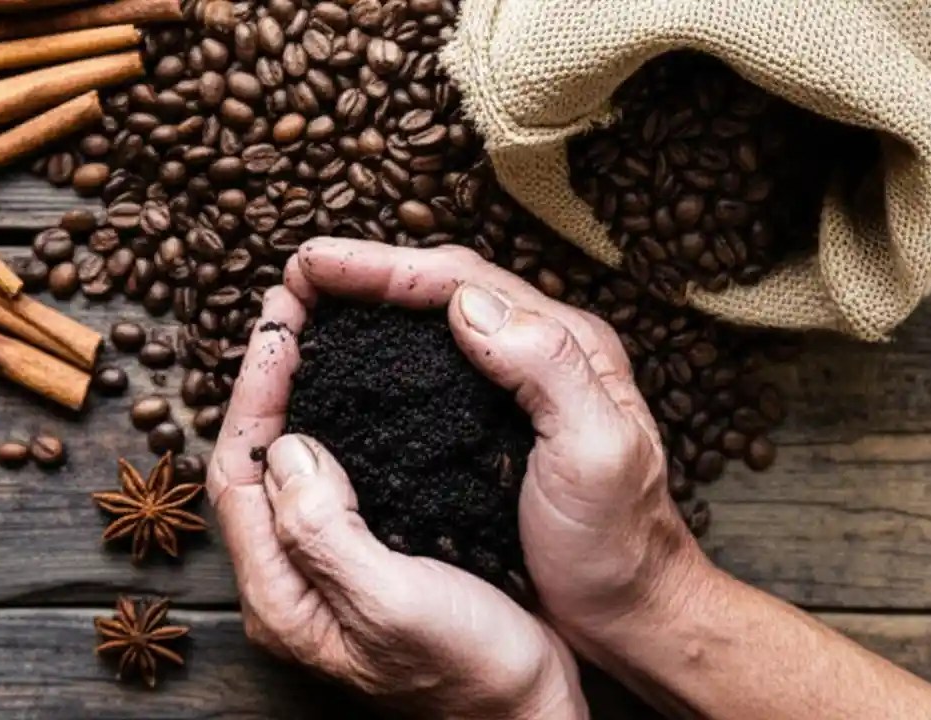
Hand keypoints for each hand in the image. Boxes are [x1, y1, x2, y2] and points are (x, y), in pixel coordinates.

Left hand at [207, 276, 587, 718]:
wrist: (527, 718)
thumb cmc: (471, 673)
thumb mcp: (390, 603)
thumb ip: (322, 529)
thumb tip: (287, 445)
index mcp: (283, 595)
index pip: (240, 474)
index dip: (253, 396)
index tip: (280, 329)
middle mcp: (295, 580)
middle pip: (257, 463)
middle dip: (267, 383)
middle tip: (291, 312)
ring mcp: (331, 570)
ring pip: (295, 465)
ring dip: (300, 397)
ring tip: (319, 335)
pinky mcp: (372, 559)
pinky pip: (337, 478)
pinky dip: (341, 423)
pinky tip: (366, 394)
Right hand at [277, 238, 709, 647]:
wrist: (632, 613)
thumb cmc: (617, 545)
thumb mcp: (596, 454)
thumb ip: (547, 369)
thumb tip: (467, 305)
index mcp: (569, 346)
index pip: (463, 281)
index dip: (383, 267)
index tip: (315, 265)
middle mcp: (544, 353)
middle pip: (444, 290)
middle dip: (368, 274)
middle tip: (298, 276)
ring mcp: (521, 389)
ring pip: (435, 324)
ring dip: (373, 307)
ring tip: (312, 307)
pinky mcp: (498, 427)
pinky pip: (433, 370)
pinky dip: (387, 355)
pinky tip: (353, 367)